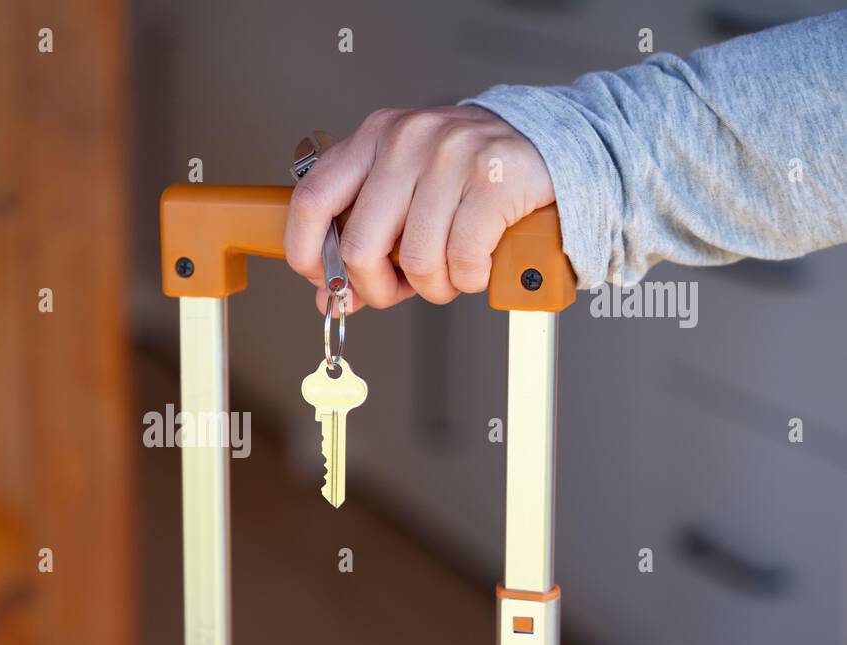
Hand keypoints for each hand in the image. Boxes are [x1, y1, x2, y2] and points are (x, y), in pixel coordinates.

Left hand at [284, 106, 554, 311]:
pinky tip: (475, 267)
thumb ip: (364, 239)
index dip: (307, 255)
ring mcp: (449, 155)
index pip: (310, 201)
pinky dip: (468, 280)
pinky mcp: (492, 180)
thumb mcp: (404, 193)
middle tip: (397, 292)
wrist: (547, 144)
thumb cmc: (466, 175)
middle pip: (360, 246)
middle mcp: (405, 140)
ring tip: (448, 275)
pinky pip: (462, 259)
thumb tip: (329, 296)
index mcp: (372, 138)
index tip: (324, 280)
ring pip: (415, 260)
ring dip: (432, 287)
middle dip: (377, 289)